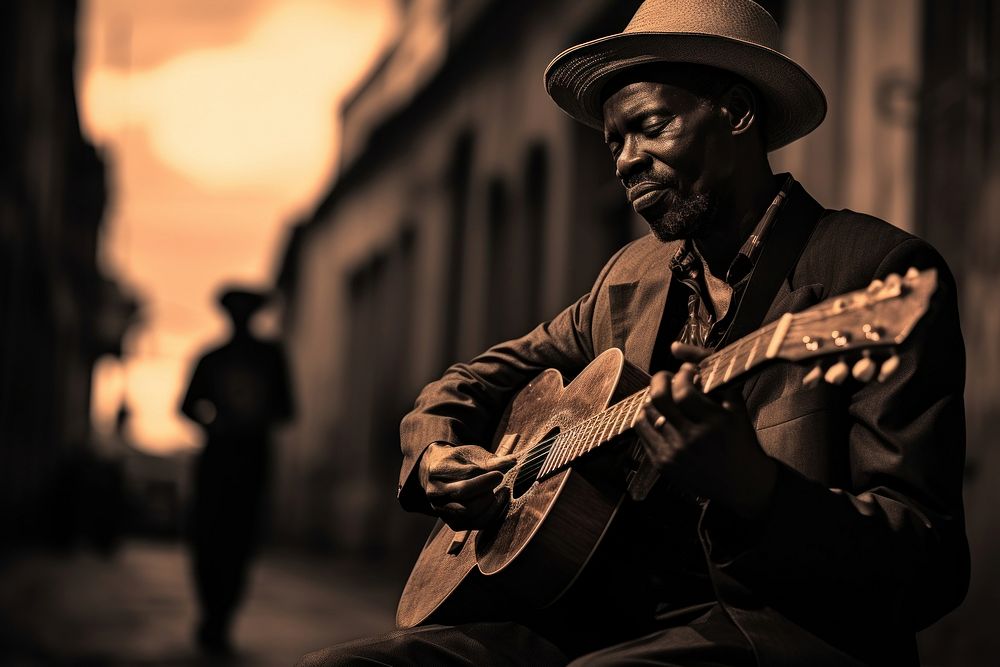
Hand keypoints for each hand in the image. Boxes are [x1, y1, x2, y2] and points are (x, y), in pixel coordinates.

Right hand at [418, 443, 516, 529]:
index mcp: (437, 469)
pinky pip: (474, 524)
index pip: (464, 475)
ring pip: (468, 511)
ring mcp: (441, 510)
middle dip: (487, 488)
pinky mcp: (452, 523)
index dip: (486, 476)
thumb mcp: (471, 454)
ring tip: (500, 492)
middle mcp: (434, 492)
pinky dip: (491, 515)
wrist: (439, 475)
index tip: (501, 473)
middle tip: (501, 480)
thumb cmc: (459, 461)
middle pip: (463, 493)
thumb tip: (513, 461)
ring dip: (490, 502)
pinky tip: (498, 503)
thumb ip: (490, 460)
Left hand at [634, 342, 776, 517]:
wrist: (743, 484)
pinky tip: (659, 414)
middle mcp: (693, 440)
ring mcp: (675, 453)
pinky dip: (647, 416)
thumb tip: (675, 346)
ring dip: (653, 398)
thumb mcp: (735, 405)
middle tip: (667, 376)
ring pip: (646, 413)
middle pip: (659, 399)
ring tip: (665, 396)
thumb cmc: (740, 438)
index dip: (681, 375)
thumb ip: (711, 371)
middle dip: (659, 379)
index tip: (687, 372)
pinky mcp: (663, 464)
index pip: (684, 391)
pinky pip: (642, 431)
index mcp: (715, 424)